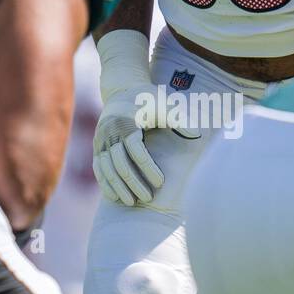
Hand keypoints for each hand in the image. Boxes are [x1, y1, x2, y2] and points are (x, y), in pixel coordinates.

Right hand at [92, 29, 198, 206]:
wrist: (122, 90)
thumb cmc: (148, 99)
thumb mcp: (164, 104)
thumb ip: (178, 118)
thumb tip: (197, 134)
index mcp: (126, 122)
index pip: (136, 150)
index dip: (148, 168)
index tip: (161, 182)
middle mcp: (110, 133)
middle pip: (120, 164)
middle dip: (133, 183)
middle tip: (148, 198)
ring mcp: (100, 141)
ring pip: (107, 169)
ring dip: (119, 187)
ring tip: (132, 203)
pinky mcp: (97, 147)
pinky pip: (98, 168)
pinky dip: (105, 183)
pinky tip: (114, 197)